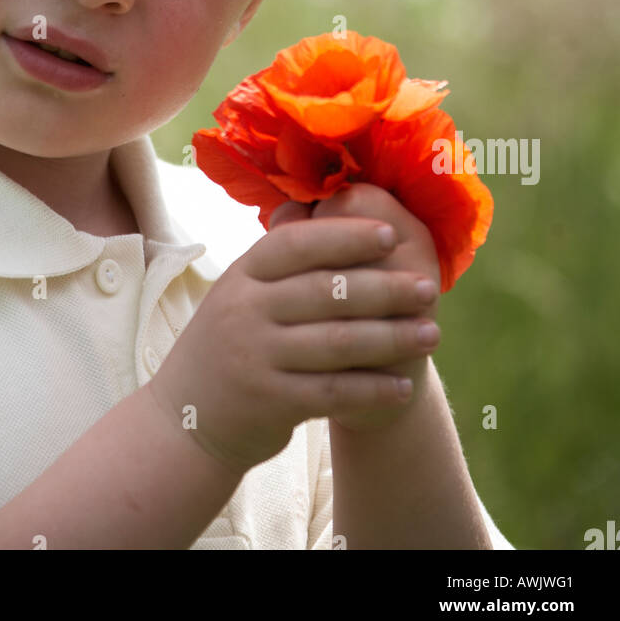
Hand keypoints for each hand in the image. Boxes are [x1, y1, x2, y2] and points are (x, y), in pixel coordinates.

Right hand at [145, 190, 441, 475]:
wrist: (188, 418)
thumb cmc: (232, 342)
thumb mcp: (241, 291)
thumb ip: (284, 260)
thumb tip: (336, 202)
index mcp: (243, 274)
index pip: (297, 243)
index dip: (345, 236)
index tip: (391, 235)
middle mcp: (245, 310)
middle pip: (326, 291)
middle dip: (385, 288)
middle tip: (428, 288)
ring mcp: (254, 357)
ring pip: (336, 342)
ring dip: (391, 338)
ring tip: (431, 333)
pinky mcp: (269, 402)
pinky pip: (332, 393)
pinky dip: (372, 389)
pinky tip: (403, 387)